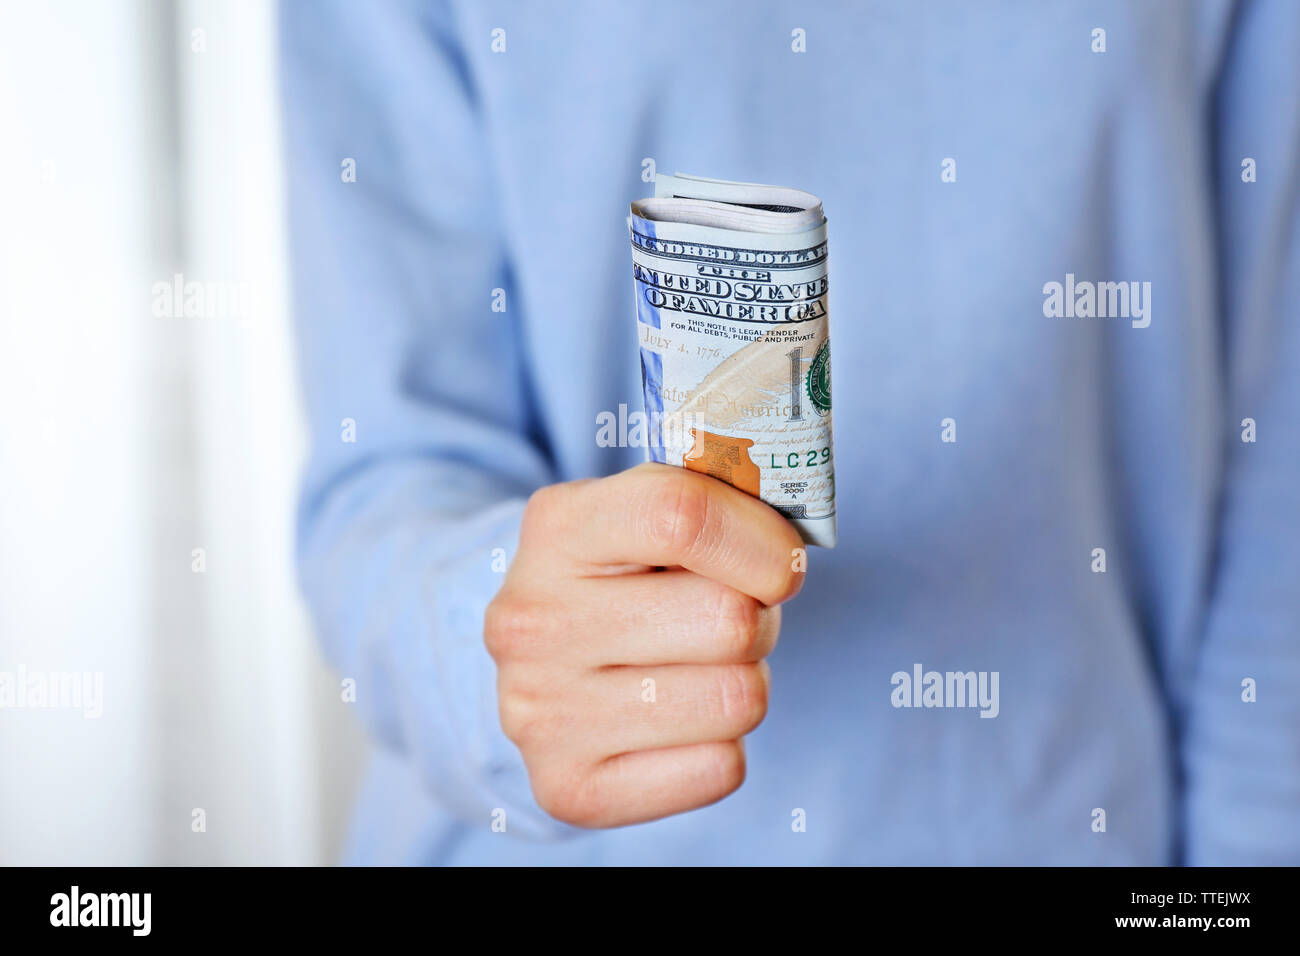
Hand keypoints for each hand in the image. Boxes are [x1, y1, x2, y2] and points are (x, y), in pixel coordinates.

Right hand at [484, 462, 804, 827]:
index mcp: (556, 528)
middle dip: (756, 619)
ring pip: (737, 700)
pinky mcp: (568, 787)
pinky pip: (720, 769)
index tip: (780, 561)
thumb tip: (793, 544)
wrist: (538, 661)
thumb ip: (717, 502)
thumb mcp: (647, 509)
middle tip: (727, 619)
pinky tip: (676, 723)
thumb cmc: (624, 575)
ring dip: (742, 683)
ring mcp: (542, 713)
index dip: (761, 540)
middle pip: (729, 622)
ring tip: (699, 668)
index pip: (682, 516)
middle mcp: (533, 622)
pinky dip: (720, 747)